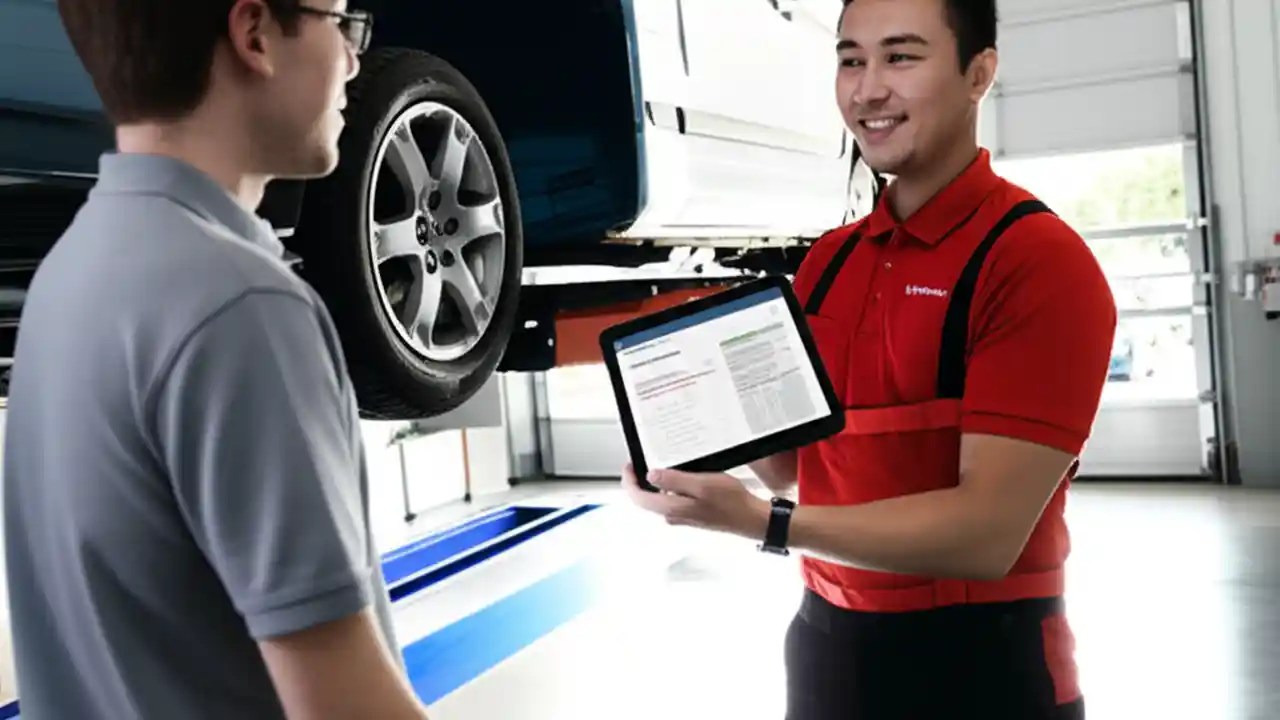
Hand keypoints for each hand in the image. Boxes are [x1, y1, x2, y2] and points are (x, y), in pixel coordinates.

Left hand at [621, 464, 770, 540]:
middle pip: (645, 499)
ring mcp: (681, 515)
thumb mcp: (702, 484)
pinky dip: (668, 486)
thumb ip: (674, 480)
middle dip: (638, 480)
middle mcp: (673, 514)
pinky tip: (679, 475)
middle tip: (639, 461)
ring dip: (653, 482)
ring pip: (658, 498)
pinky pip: (671, 499)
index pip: (638, 497)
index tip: (629, 465)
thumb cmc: (730, 502)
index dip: (629, 481)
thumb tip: (651, 475)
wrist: (750, 519)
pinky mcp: (690, 513)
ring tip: (659, 463)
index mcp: (672, 508)